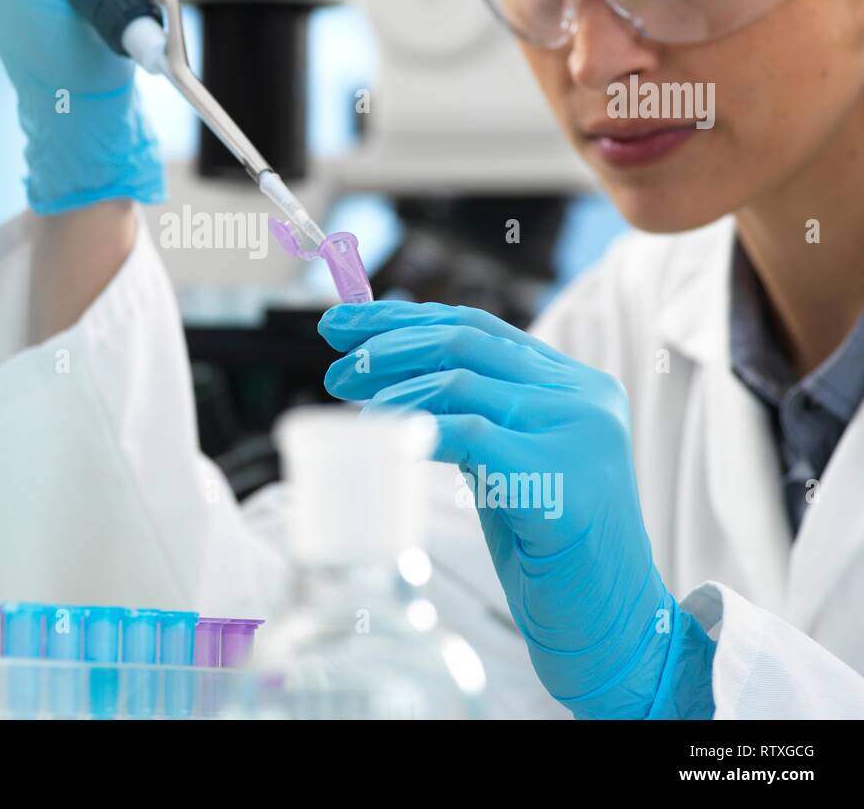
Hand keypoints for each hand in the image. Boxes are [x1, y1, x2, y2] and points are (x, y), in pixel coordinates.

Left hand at [319, 300, 715, 718]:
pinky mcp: (560, 478)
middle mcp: (583, 397)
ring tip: (350, 402)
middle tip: (334, 363)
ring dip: (393, 387)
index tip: (347, 323)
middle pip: (467, 340)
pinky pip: (469, 434)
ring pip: (463, 379)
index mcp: (576, 385)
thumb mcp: (510, 462)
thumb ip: (476, 416)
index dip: (405, 320)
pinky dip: (417, 429)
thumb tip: (391, 381)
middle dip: (388, 342)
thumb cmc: (550, 552)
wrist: (612, 626)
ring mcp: (578, 433)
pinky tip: (383, 438)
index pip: (479, 327)